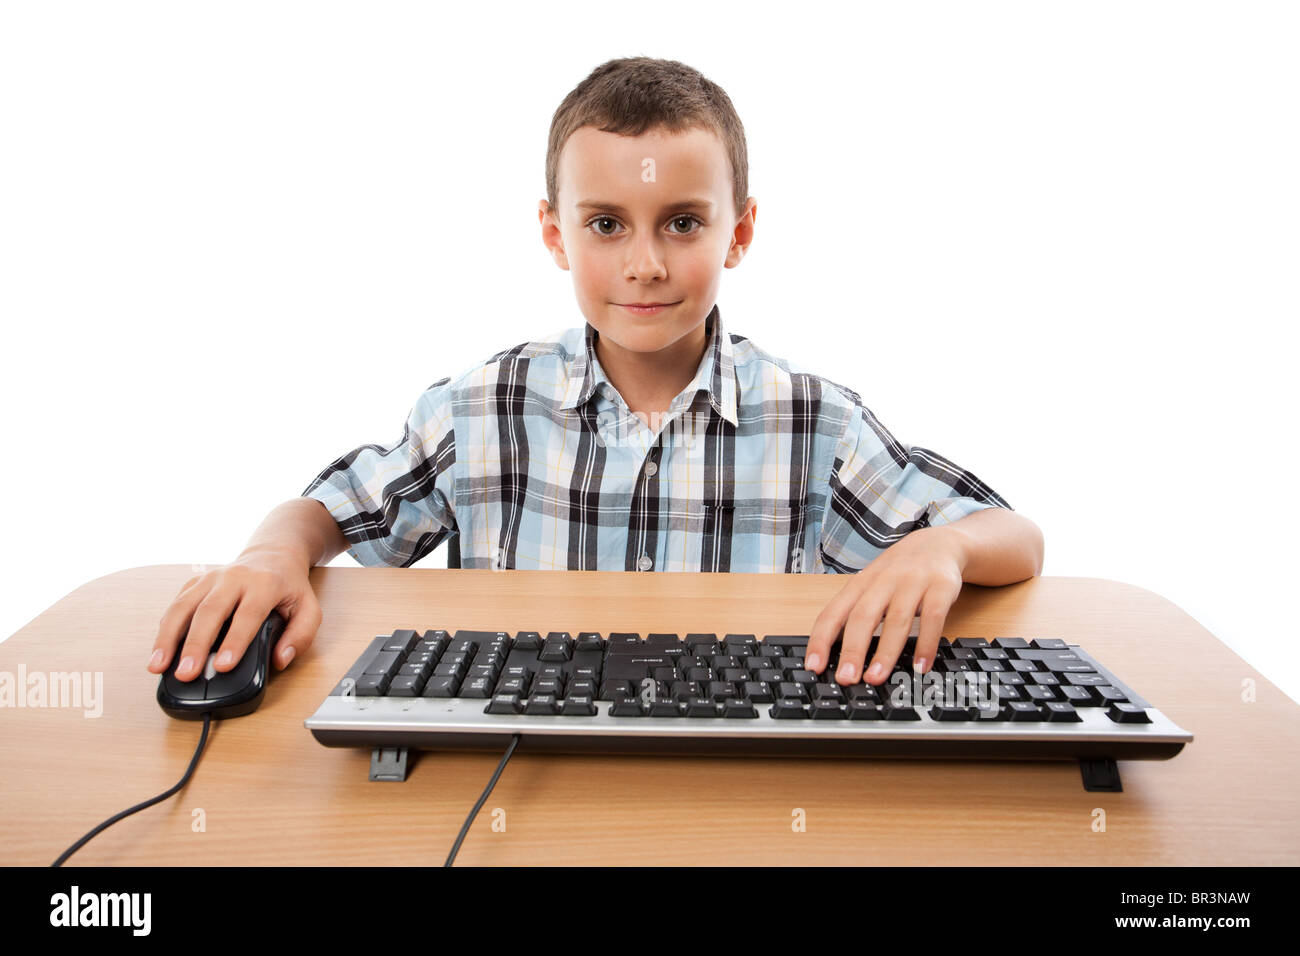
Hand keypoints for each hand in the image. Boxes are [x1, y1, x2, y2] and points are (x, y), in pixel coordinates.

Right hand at [147, 546, 321, 680]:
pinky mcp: (195, 582)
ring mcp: (211, 578)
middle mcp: (234, 578)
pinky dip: (165, 628)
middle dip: (195, 644)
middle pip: (210, 611)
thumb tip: (280, 659)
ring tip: (158, 665)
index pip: (247, 615)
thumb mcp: (309, 609)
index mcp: (264, 584)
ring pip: (184, 606)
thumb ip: (300, 636)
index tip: (222, 666)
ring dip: (168, 637)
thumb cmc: (289, 587)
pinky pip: (176, 604)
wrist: (273, 555)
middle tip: (186, 673)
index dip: (234, 641)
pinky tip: (159, 650)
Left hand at [804, 526, 966, 685]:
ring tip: (876, 679)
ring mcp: (913, 582)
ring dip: (885, 652)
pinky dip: (926, 644)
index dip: (821, 640)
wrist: (939, 543)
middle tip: (846, 678)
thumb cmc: (899, 573)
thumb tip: (838, 656)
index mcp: (860, 583)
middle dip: (852, 650)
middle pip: (863, 616)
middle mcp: (884, 581)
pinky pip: (933, 617)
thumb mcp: (872, 586)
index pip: (833, 612)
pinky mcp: (941, 586)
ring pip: (897, 619)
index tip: (813, 666)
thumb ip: (856, 614)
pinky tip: (920, 666)